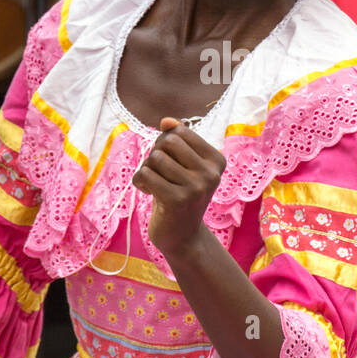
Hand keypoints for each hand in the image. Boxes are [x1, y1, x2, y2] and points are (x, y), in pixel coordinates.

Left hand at [132, 117, 225, 257]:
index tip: (171, 163)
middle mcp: (211, 173)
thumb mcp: (185, 166)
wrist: (182, 237)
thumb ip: (179, 139)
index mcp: (216, 161)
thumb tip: (167, 120)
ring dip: (147, 169)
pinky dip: (140, 181)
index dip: (166, 143)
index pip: (180, 132)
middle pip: (168, 142)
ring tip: (154, 184)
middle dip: (156, 154)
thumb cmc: (181, 195)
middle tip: (160, 174)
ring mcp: (196, 187)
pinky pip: (145, 174)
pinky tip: (148, 193)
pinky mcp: (177, 199)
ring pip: (155, 157)